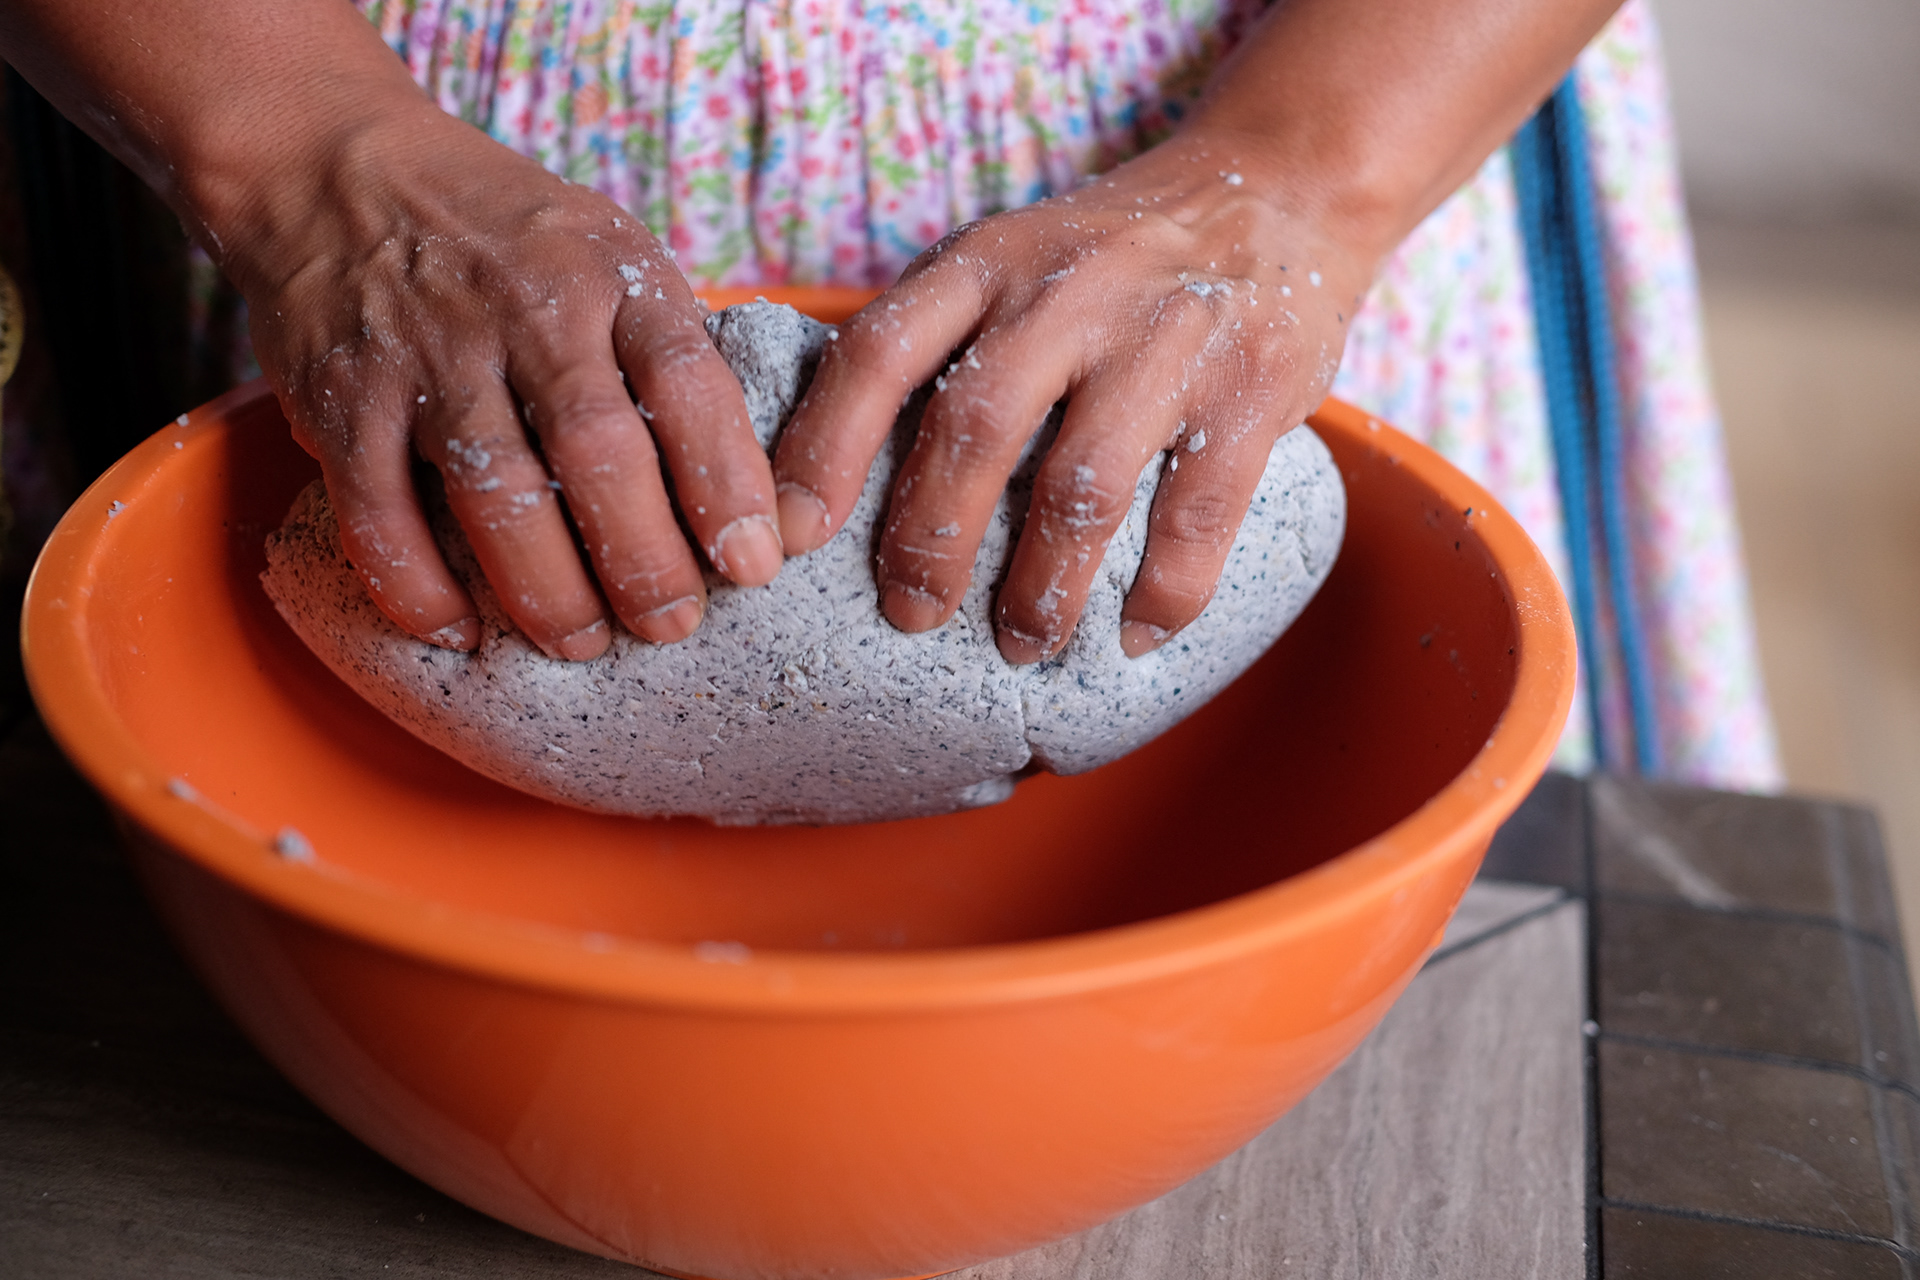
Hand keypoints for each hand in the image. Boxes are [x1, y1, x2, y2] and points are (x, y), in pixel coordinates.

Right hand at [231, 105, 782, 658]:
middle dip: (644, 558)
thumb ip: (667, 350)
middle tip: (672, 625)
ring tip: (584, 644)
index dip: (728, 482)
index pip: (687, 382)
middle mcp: (523, 310)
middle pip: (597, 450)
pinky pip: (379, 514)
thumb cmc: (504, 236)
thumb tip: (756, 488)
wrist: (331, 168)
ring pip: (495, 491)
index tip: (755, 563)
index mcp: (610, 273)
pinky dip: (418, 588)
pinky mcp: (340, 399)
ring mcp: (426, 355)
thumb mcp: (606, 250)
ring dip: (548, 589)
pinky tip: (460, 632)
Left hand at [771, 136, 1369, 661]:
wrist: (1280, 186)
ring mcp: (1166, 337)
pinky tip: (1130, 635)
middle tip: (910, 615)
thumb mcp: (1010, 255)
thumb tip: (826, 467)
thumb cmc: (1113, 255)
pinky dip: (1161, 592)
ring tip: (1019, 646)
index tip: (790, 536)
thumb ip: (938, 336)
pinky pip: (1197, 515)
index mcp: (988, 258)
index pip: (880, 350)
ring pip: (1083, 486)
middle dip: (931, 540)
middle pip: (975, 426)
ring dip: (1042, 587)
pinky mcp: (1251, 387)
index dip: (824, 449)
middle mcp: (1069, 289)